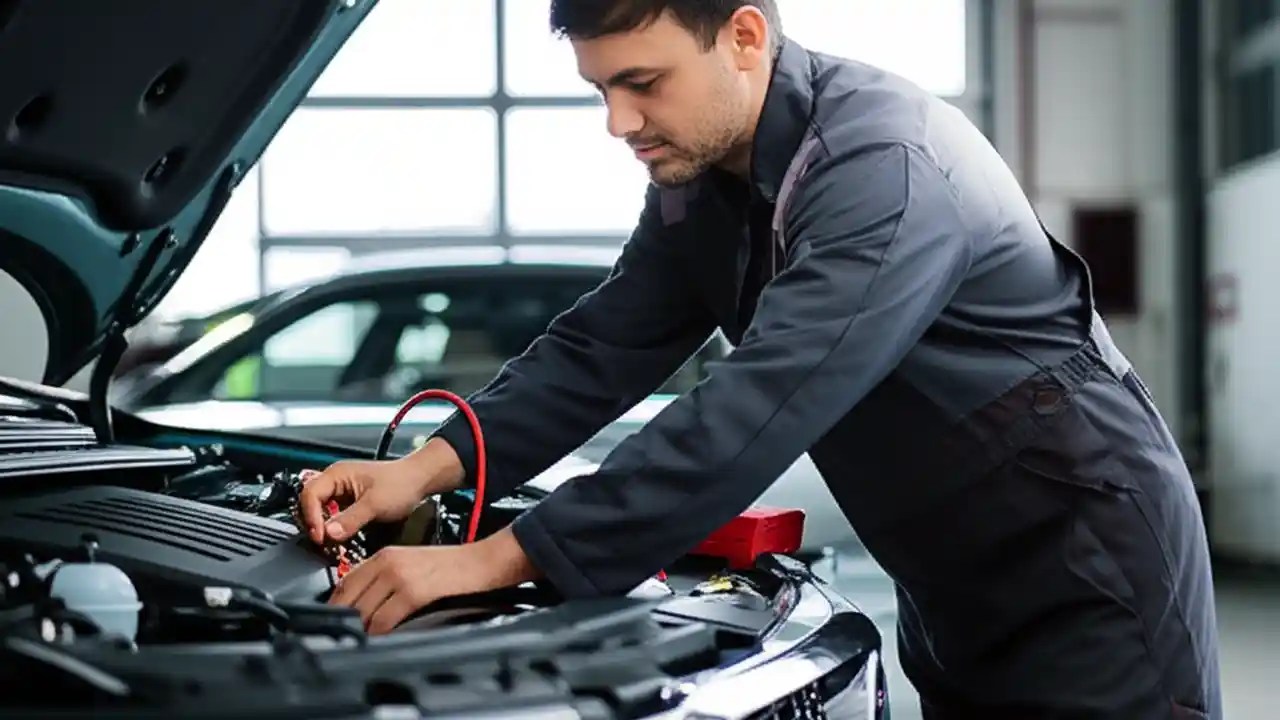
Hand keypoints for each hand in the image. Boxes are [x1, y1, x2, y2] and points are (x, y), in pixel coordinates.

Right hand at [297, 438, 464, 544]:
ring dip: (324, 528)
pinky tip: (340, 539)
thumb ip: (351, 519)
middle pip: (309, 504)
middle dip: (314, 524)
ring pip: (320, 513)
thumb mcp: (375, 503)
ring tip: (332, 543)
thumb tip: (329, 534)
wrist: (420, 481)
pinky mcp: (348, 504)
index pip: (309, 495)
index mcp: (336, 474)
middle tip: (323, 542)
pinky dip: (334, 529)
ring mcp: (341, 493)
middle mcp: (335, 482)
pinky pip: (333, 518)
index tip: (320, 535)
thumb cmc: (401, 483)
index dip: (311, 517)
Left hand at [328, 526, 542, 633]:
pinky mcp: (414, 592)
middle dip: (344, 622)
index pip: (344, 583)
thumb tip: (363, 605)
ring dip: (359, 631)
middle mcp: (387, 562)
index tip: (333, 623)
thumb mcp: (411, 564)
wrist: (483, 561)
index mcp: (384, 554)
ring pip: (363, 611)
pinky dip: (377, 634)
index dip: (334, 607)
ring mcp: (399, 576)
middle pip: (349, 599)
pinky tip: (379, 641)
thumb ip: (385, 578)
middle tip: (343, 640)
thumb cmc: (451, 566)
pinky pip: (384, 619)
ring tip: (360, 644)